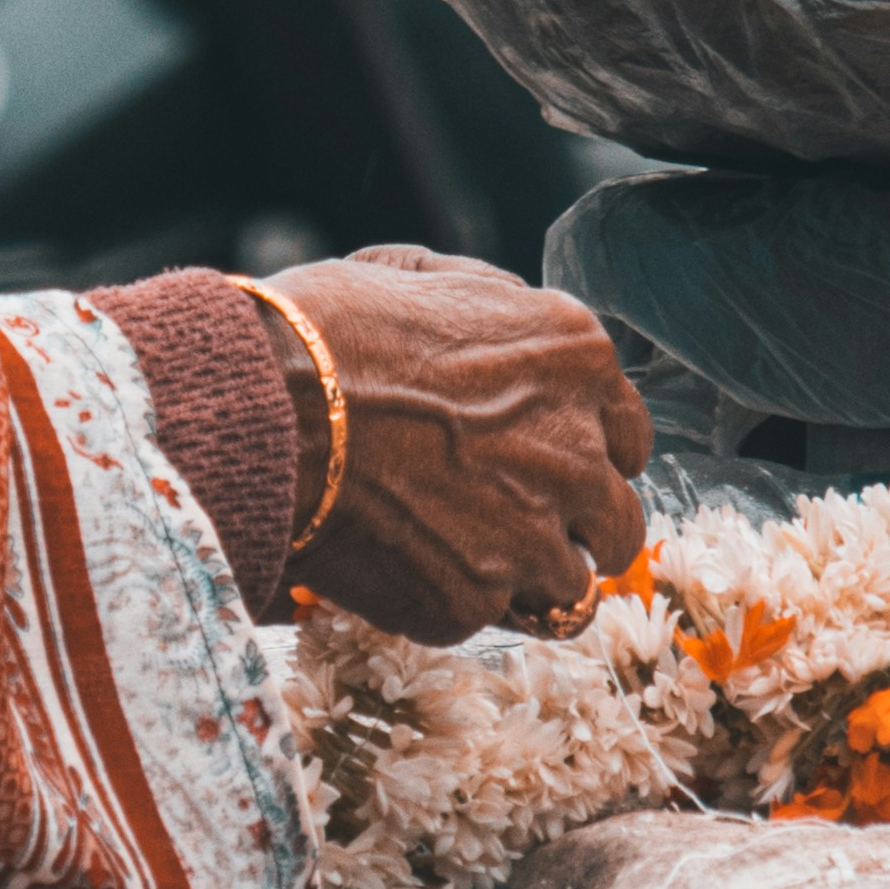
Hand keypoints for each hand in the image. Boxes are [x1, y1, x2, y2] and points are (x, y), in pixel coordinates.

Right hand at [261, 245, 649, 646]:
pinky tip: (403, 560)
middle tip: (512, 518)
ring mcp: (531, 536)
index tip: (547, 459)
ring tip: (452, 548)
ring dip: (522, 572)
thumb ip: (494, 305)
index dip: (586, 450)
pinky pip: (486, 615)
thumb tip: (508, 321)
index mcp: (576, 360)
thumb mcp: (421, 274)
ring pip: (567, 583)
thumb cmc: (324, 330)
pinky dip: (451, 596)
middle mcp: (576, 452)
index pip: (629, 435)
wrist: (260, 408)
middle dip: (575, 524)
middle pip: (618, 521)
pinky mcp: (475, 600)